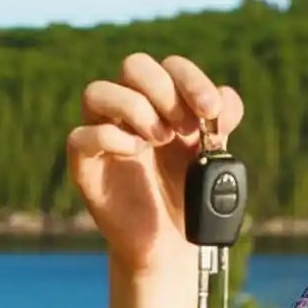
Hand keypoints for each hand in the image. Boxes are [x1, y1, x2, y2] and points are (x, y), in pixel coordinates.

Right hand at [66, 53, 244, 278]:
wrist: (172, 241)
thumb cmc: (187, 191)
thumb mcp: (212, 155)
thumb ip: (222, 124)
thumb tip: (226, 99)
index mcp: (162, 102)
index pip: (169, 66)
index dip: (191, 80)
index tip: (211, 110)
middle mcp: (129, 110)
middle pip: (133, 65)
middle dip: (164, 91)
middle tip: (186, 128)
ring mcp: (103, 133)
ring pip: (98, 91)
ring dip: (136, 109)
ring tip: (161, 140)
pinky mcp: (85, 163)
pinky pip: (81, 135)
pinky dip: (110, 137)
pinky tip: (136, 153)